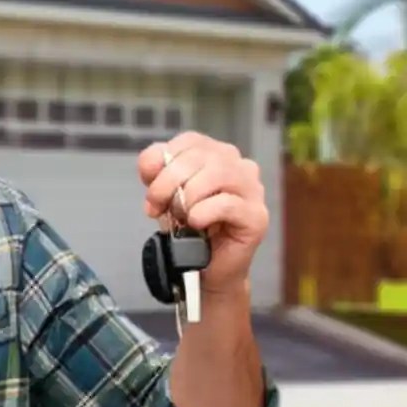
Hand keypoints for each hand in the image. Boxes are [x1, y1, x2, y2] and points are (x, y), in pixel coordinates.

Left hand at [138, 131, 268, 294]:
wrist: (204, 266)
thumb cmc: (189, 226)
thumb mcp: (164, 193)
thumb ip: (156, 171)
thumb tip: (152, 165)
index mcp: (216, 154)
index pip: (189, 140)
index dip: (162, 160)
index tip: (149, 183)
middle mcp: (238, 166)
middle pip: (199, 157)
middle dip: (167, 182)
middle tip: (157, 205)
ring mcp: (252, 190)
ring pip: (216, 174)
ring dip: (187, 197)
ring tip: (180, 216)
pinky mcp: (256, 216)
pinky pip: (227, 204)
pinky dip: (203, 212)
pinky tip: (196, 223)